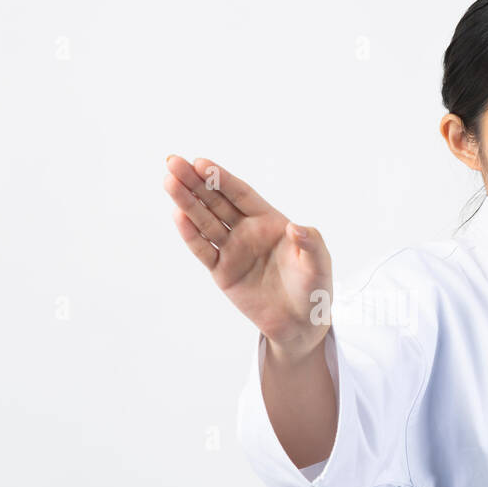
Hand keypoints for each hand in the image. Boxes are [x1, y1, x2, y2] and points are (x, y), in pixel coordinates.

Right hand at [163, 155, 332, 358]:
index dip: (221, 178)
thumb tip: (297, 227)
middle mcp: (247, 231)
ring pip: (205, 221)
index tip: (201, 162)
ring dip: (186, 202)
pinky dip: (190, 234)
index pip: (241, 194)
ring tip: (168, 182)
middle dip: (195, 182)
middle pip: (216, 201)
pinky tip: (178, 215)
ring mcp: (233, 250)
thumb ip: (311, 243)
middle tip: (172, 162)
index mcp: (270, 221)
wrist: (300, 323)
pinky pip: (203, 250)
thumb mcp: (319, 265)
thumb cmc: (313, 289)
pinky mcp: (222, 272)